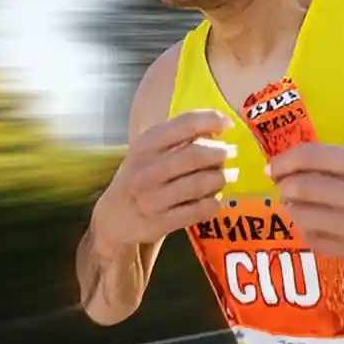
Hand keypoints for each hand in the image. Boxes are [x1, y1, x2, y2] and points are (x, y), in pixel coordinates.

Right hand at [93, 109, 236, 251]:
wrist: (114, 217)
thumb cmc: (140, 176)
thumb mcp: (148, 151)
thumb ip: (178, 137)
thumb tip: (219, 125)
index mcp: (146, 145)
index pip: (185, 124)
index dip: (211, 120)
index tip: (228, 123)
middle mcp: (146, 170)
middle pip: (196, 155)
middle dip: (220, 153)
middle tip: (229, 154)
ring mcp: (152, 199)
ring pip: (201, 184)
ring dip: (220, 178)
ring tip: (224, 177)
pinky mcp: (160, 223)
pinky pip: (199, 210)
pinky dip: (213, 203)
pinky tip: (214, 200)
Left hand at [268, 143, 343, 267]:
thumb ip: (339, 159)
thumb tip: (292, 164)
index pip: (312, 158)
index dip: (285, 161)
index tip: (274, 166)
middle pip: (303, 188)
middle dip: (284, 185)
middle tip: (283, 185)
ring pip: (303, 217)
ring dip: (292, 208)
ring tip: (296, 204)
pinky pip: (315, 241)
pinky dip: (306, 229)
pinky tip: (312, 222)